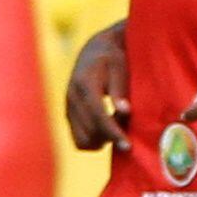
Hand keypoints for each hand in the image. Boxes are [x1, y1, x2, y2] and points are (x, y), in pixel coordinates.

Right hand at [63, 22, 129, 150]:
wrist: (94, 50)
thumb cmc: (113, 58)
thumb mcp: (119, 68)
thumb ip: (119, 90)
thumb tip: (124, 111)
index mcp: (85, 84)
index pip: (98, 115)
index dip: (113, 132)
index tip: (128, 146)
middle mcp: (72, 97)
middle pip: (90, 131)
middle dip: (110, 138)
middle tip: (128, 135)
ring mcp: (68, 107)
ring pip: (81, 140)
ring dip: (100, 141)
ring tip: (116, 132)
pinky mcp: (68, 115)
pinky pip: (78, 138)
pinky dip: (93, 140)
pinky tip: (107, 130)